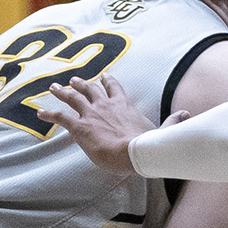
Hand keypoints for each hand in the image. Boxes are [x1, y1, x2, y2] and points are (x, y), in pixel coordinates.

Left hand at [37, 75, 182, 175]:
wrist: (134, 152)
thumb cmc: (148, 145)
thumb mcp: (163, 131)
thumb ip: (172, 122)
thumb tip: (187, 115)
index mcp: (124, 105)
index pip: (115, 89)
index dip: (109, 82)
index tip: (104, 76)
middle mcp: (106, 105)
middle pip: (90, 89)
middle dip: (81, 83)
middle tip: (73, 79)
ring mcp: (91, 114)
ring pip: (73, 97)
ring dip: (62, 92)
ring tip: (54, 87)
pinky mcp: (80, 126)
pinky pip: (61, 117)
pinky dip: (49, 114)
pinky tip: (39, 113)